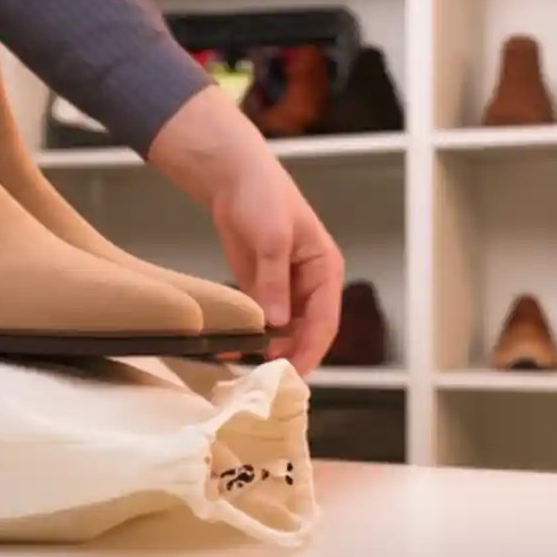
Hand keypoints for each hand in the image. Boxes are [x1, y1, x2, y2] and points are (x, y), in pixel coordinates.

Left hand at [149, 86, 343, 374]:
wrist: (233, 178)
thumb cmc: (264, 197)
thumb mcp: (272, 238)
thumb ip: (273, 281)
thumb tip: (274, 323)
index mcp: (324, 270)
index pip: (325, 321)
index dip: (311, 349)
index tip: (293, 372)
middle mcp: (308, 284)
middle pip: (305, 331)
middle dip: (288, 354)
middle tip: (266, 378)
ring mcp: (283, 288)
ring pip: (282, 330)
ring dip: (267, 348)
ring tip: (245, 368)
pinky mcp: (259, 286)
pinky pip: (258, 318)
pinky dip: (248, 334)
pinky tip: (231, 348)